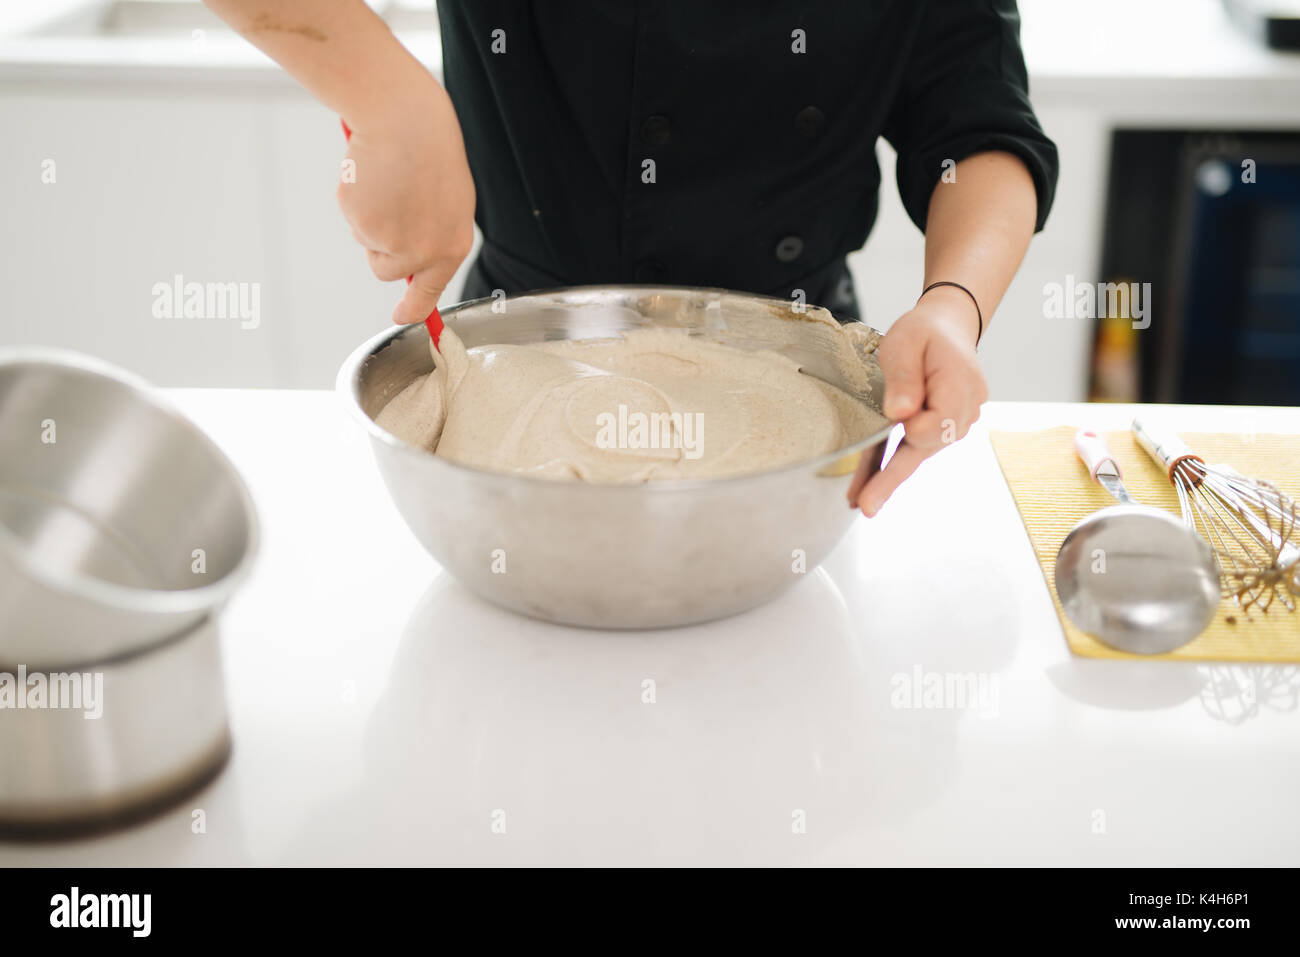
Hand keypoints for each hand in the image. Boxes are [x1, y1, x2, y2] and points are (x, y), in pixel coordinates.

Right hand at [337, 73, 475, 324]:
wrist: (407, 120)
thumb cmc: (431, 154)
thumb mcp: (448, 203)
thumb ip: (434, 237)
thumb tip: (415, 264)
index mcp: (451, 248)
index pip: (429, 293)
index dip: (411, 310)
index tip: (399, 316)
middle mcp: (422, 252)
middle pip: (387, 271)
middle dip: (381, 247)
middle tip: (392, 207)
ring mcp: (390, 240)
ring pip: (368, 244)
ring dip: (370, 221)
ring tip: (388, 184)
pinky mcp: (362, 221)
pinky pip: (352, 219)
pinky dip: (356, 200)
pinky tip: (373, 176)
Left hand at [855, 286, 987, 515]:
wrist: (946, 329)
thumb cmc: (925, 333)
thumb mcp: (906, 342)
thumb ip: (903, 377)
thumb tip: (900, 413)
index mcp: (959, 387)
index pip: (936, 424)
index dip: (913, 426)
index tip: (896, 418)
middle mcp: (962, 412)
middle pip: (925, 448)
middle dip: (893, 477)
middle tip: (867, 505)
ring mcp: (952, 424)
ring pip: (915, 455)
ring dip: (888, 478)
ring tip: (862, 502)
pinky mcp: (936, 430)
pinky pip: (909, 451)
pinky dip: (887, 469)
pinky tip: (866, 492)